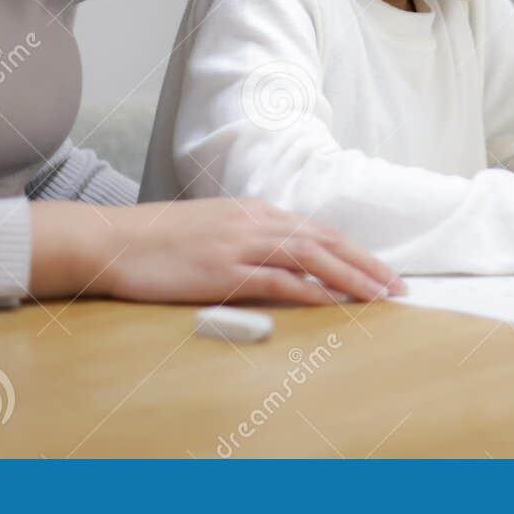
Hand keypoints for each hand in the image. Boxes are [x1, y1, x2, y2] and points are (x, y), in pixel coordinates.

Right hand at [30, 198, 405, 305]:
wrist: (114, 241)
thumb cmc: (160, 239)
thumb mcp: (215, 228)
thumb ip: (251, 238)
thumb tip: (286, 261)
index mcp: (255, 211)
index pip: (318, 231)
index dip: (354, 252)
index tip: (382, 272)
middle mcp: (255, 222)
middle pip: (325, 241)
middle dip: (367, 264)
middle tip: (399, 287)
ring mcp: (239, 245)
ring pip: (311, 258)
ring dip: (351, 278)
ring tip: (379, 297)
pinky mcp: (223, 271)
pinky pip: (277, 280)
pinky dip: (311, 291)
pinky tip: (334, 303)